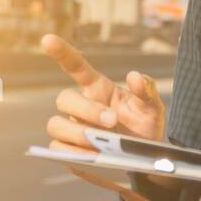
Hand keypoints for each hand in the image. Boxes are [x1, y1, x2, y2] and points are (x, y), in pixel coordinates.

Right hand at [41, 34, 164, 151]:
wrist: (144, 160)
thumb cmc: (144, 127)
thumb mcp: (152, 107)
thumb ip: (147, 90)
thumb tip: (135, 76)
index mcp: (97, 89)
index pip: (75, 66)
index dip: (61, 52)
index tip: (47, 39)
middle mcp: (80, 107)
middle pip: (64, 98)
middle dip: (86, 110)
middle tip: (112, 121)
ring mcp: (72, 129)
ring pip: (55, 125)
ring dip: (77, 133)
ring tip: (101, 144)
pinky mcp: (69, 152)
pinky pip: (57, 150)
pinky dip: (72, 153)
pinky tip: (92, 156)